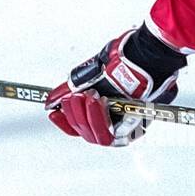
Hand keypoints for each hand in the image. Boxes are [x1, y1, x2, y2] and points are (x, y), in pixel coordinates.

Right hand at [46, 28, 181, 146]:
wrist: (144, 60)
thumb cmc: (124, 62)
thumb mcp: (90, 75)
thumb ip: (70, 89)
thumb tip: (50, 101)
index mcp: (104, 110)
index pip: (78, 126)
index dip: (65, 121)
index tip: (53, 112)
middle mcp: (112, 121)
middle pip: (83, 132)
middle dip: (74, 114)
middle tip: (72, 97)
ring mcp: (121, 128)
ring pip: (93, 136)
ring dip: (85, 117)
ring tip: (86, 97)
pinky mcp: (131, 131)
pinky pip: (108, 135)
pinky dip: (98, 118)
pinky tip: (96, 103)